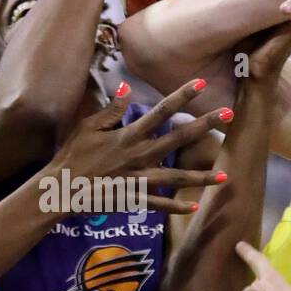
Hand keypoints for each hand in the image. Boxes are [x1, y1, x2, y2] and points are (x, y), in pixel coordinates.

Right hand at [49, 79, 228, 214]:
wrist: (61, 189)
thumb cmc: (73, 156)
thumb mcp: (88, 127)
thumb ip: (111, 110)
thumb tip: (125, 88)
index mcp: (129, 136)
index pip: (160, 111)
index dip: (181, 96)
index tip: (201, 83)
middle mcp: (139, 155)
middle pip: (178, 138)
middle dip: (205, 126)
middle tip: (229, 114)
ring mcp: (138, 179)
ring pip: (176, 177)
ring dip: (201, 177)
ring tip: (224, 176)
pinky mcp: (133, 198)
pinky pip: (159, 203)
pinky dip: (175, 206)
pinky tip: (193, 206)